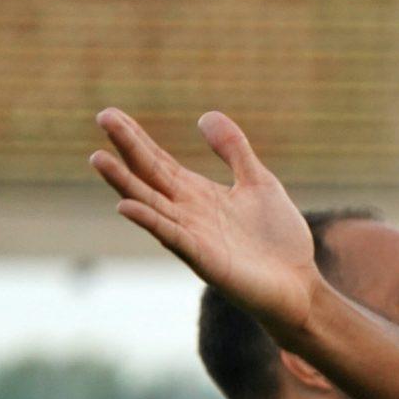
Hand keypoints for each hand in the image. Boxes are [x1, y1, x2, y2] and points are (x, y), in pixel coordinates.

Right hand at [90, 108, 321, 335]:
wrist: (300, 284)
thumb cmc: (278, 238)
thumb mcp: (259, 182)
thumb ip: (234, 151)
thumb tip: (205, 116)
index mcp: (197, 194)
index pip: (158, 161)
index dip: (135, 138)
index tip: (109, 114)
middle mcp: (187, 213)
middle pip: (149, 176)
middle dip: (126, 148)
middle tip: (102, 115)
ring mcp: (192, 236)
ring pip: (150, 204)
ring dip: (124, 183)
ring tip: (99, 158)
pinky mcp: (204, 259)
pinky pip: (172, 237)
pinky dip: (150, 221)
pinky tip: (126, 207)